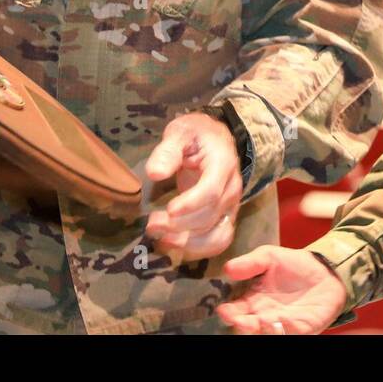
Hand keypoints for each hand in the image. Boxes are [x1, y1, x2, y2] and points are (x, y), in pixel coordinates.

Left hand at [144, 111, 242, 259]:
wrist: (216, 139)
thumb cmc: (196, 134)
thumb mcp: (180, 131)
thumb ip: (168, 151)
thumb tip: (154, 173)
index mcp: (222, 165)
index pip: (211, 191)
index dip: (191, 204)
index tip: (169, 210)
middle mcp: (231, 189)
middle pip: (210, 217)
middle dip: (180, 226)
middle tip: (151, 224)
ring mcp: (231, 207)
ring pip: (217, 236)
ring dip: (188, 243)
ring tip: (159, 237)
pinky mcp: (225, 218)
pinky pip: (217, 241)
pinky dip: (196, 249)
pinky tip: (172, 243)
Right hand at [217, 246, 347, 334]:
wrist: (324, 270)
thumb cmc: (292, 264)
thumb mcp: (268, 256)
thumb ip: (250, 263)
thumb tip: (227, 268)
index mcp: (253, 301)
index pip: (236, 311)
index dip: (229, 313)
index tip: (223, 309)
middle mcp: (265, 316)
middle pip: (249, 327)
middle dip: (243, 326)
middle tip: (240, 320)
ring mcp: (283, 324)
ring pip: (268, 333)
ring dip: (263, 330)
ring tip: (261, 320)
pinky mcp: (302, 329)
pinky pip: (292, 333)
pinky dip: (288, 328)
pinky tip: (284, 318)